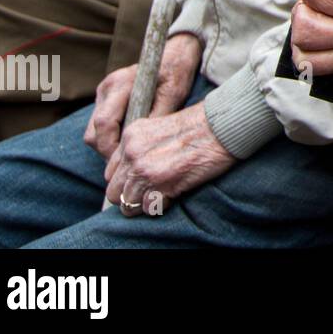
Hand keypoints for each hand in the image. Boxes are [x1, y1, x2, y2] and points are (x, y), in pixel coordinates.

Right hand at [84, 33, 202, 160]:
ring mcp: (103, 94)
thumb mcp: (172, 94)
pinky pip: (100, 128)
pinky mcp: (105, 100)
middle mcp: (106, 88)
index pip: (104, 123)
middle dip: (108, 151)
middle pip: (93, 133)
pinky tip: (131, 142)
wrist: (175, 53)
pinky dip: (112, 138)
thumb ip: (155, 118)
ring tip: (133, 153)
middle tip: (131, 163)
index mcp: (120, 82)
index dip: (112, 147)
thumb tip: (143, 150)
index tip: (127, 162)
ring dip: (109, 146)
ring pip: (93, 133)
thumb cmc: (176, 72)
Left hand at [103, 101, 234, 215]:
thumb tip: (136, 170)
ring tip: (162, 194)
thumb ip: (141, 146)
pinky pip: (148, 208)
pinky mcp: (161, 184)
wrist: (222, 126)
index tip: (141, 180)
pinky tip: (173, 194)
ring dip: (144, 203)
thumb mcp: (160, 127)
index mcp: (130, 136)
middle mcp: (132, 153)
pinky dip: (160, 205)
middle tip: (151, 191)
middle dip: (130, 195)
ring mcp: (145, 169)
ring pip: (127, 204)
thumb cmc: (199, 125)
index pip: (111, 172)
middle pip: (114, 191)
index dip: (126, 180)